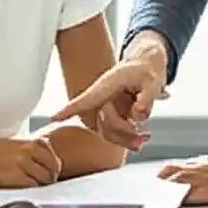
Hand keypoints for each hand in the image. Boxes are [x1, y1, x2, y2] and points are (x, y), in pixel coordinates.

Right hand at [0, 138, 62, 188]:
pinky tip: (23, 190)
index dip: (53, 163)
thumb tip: (35, 162)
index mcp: (25, 141)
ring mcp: (22, 164)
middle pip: (51, 167)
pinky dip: (30, 189)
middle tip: (45, 182)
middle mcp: (26, 151)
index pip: (50, 151)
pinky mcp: (14, 177)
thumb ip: (23, 152)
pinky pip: (31, 186)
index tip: (51, 169)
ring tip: (33, 187)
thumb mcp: (6, 146)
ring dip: (41, 184)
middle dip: (50, 176)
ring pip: (43, 178)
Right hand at [50, 30, 167, 150]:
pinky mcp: (111, 116)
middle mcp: (102, 98)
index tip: (54, 117)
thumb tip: (139, 115)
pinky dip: (128, 139)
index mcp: (108, 85)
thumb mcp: (153, 80)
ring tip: (144, 138)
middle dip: (124, 133)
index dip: (70, 109)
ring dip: (126, 140)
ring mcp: (106, 109)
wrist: (145, 67)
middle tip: (144, 135)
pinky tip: (142, 137)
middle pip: (105, 124)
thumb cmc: (145, 70)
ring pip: (108, 133)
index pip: (87, 99)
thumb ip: (148, 98)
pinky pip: (115, 134)